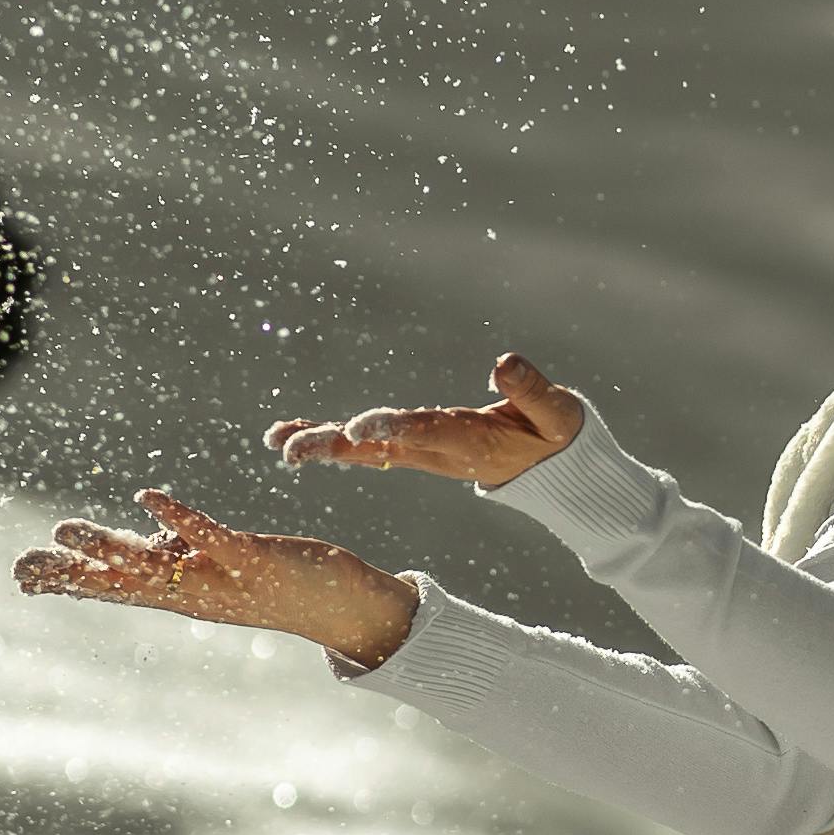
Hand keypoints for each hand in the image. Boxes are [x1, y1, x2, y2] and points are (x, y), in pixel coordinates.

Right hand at [12, 486, 414, 667]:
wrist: (341, 608)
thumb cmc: (277, 585)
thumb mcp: (213, 576)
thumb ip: (169, 564)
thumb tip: (126, 553)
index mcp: (182, 597)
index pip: (114, 590)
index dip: (68, 582)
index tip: (21, 576)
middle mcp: (193, 595)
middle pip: (121, 584)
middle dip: (71, 573)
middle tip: (22, 565)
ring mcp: (221, 579)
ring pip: (154, 566)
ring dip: (109, 546)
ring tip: (64, 530)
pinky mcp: (253, 558)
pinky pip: (208, 537)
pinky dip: (177, 518)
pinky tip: (146, 496)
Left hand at [268, 352, 586, 491]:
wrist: (553, 473)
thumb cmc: (557, 437)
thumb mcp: (557, 416)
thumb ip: (533, 392)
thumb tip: (503, 361)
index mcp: (470, 440)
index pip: (426, 431)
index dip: (392, 428)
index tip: (358, 429)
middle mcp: (438, 450)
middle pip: (380, 449)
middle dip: (335, 447)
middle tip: (291, 450)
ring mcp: (424, 452)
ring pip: (366, 451)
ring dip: (322, 444)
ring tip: (276, 441)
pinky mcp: (417, 448)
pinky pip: (368, 447)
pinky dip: (332, 441)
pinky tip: (295, 438)